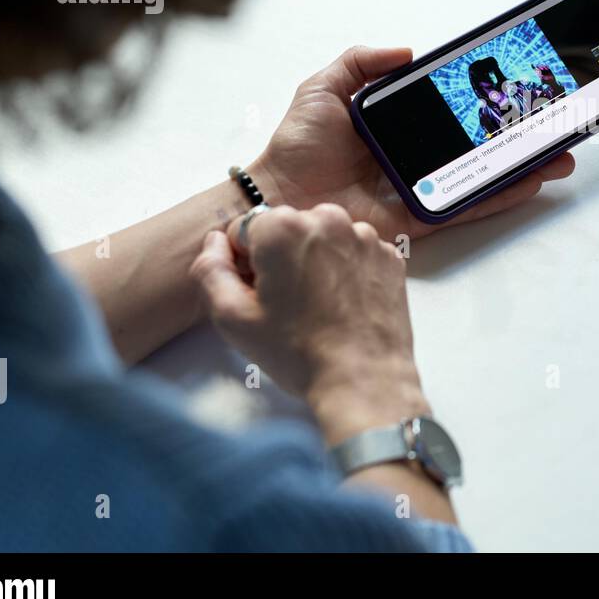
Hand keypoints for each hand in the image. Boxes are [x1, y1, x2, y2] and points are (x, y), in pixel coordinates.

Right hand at [191, 204, 426, 435]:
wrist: (364, 379)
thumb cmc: (297, 351)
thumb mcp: (231, 316)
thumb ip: (210, 269)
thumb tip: (216, 242)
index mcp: (284, 226)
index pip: (246, 229)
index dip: (245, 263)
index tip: (259, 293)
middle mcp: (328, 218)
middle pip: (287, 230)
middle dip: (281, 258)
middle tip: (288, 303)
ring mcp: (364, 235)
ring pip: (323, 239)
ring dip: (315, 261)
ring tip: (318, 306)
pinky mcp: (389, 255)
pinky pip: (354, 252)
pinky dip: (346, 270)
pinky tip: (344, 304)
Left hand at [248, 46, 574, 241]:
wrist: (279, 199)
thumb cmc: (296, 146)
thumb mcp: (323, 88)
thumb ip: (360, 62)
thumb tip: (408, 48)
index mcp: (395, 125)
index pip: (448, 109)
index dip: (482, 100)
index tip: (515, 87)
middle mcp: (414, 156)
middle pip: (476, 144)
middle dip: (515, 135)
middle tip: (551, 123)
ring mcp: (421, 187)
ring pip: (481, 175)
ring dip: (522, 166)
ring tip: (557, 155)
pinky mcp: (419, 218)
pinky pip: (465, 206)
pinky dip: (499, 197)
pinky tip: (529, 182)